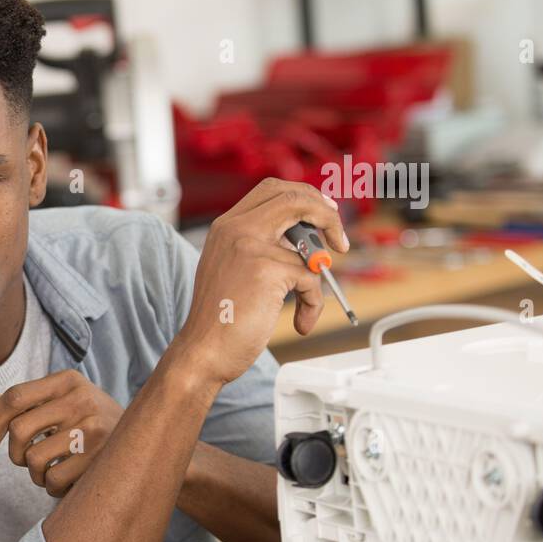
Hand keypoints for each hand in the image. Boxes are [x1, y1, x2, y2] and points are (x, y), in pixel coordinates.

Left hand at [0, 370, 123, 497]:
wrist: (148, 442)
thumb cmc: (92, 424)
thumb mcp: (62, 404)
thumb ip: (24, 404)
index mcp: (68, 381)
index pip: (15, 396)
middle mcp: (82, 400)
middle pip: (19, 429)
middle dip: (13, 452)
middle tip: (23, 460)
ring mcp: (93, 429)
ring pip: (34, 459)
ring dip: (35, 473)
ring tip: (49, 471)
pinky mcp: (100, 459)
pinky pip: (53, 480)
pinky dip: (52, 487)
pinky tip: (66, 480)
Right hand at [173, 178, 347, 386]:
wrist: (203, 351)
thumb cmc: (222, 318)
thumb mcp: (234, 269)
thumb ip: (262, 248)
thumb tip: (309, 241)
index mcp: (226, 226)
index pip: (272, 190)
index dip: (305, 198)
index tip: (324, 215)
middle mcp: (235, 229)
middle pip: (294, 196)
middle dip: (326, 214)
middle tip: (338, 240)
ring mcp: (250, 246)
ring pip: (310, 240)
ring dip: (320, 271)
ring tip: (307, 298)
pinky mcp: (267, 269)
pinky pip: (311, 277)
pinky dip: (313, 302)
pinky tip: (300, 322)